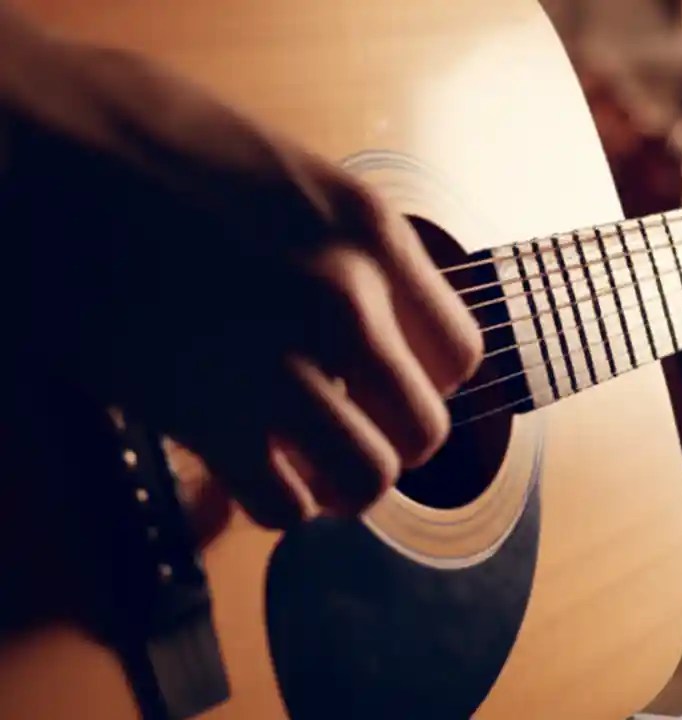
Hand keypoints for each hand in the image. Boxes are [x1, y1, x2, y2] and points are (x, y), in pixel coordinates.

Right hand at [3, 27, 481, 528]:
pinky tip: (238, 470)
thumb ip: (347, 253)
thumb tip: (378, 318)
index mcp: (371, 233)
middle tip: (342, 431)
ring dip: (336, 485)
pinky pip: (279, 506)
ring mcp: (279, 360)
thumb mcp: (288, 175)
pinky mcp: (205, 413)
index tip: (383, 383)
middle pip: (424, 430)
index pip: (458, 355)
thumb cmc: (145, 136)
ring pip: (368, 481)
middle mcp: (346, 300)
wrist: (33, 141)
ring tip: (301, 464)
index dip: (421, 381)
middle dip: (385, 441)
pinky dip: (265, 502)